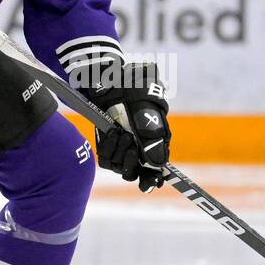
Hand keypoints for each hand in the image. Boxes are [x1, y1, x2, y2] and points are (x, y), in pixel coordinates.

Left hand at [89, 61, 170, 192]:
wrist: (109, 78)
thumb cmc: (133, 89)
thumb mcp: (148, 109)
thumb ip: (154, 136)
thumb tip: (158, 164)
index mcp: (155, 140)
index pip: (156, 168)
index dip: (153, 179)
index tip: (148, 186)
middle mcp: (139, 147)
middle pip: (136, 172)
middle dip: (132, 163)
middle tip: (130, 144)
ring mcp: (122, 146)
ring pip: (120, 167)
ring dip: (119, 152)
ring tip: (119, 131)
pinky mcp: (106, 144)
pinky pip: (106, 159)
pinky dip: (107, 148)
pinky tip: (110, 132)